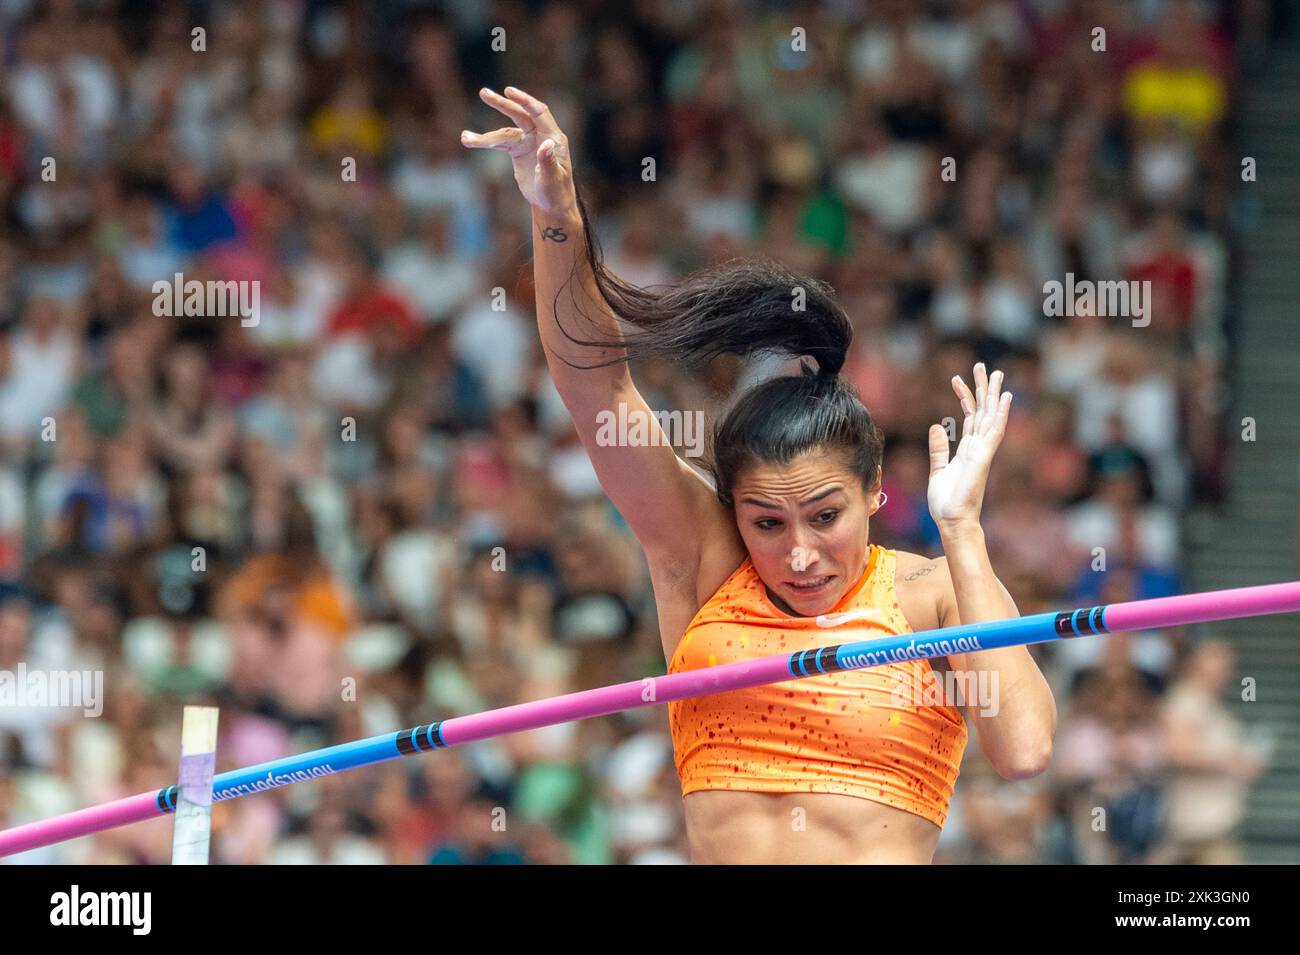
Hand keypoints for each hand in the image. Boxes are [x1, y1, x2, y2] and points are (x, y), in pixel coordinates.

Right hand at [460, 86, 575, 214]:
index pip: (539, 113)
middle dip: (502, 105)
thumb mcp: (553, 179)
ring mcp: (528, 141)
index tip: (508, 92)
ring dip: (485, 136)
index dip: (525, 101)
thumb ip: (548, 161)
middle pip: (519, 115)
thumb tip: (545, 144)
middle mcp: (540, 135)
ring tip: (465, 138)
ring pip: (504, 133)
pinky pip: (499, 143)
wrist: (551, 204)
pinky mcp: (518, 149)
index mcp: (553, 137)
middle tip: (484, 93)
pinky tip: (468, 141)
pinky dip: (485, 143)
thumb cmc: (557, 192)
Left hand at [927, 363, 1012, 529]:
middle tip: (982, 366)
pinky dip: (1000, 414)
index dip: (966, 398)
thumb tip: (936, 427)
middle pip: (983, 412)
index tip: (958, 379)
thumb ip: (938, 449)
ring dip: (993, 395)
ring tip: (995, 372)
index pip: (969, 418)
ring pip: (991, 417)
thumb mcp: (937, 470)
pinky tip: (1004, 398)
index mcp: (968, 450)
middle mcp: (978, 448)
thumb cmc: (946, 502)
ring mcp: (983, 452)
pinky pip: (994, 432)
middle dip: (983, 389)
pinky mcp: (983, 458)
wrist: (952, 521)